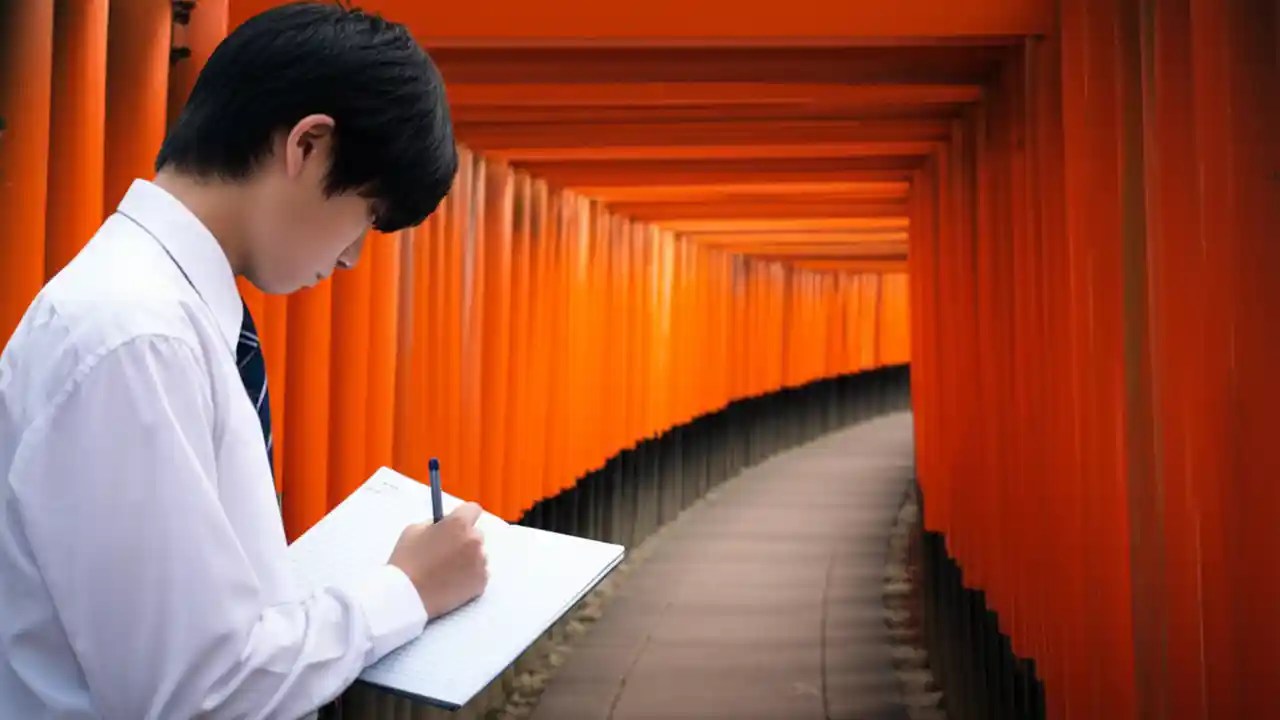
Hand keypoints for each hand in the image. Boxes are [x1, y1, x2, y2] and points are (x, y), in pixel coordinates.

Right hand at [388, 502, 488, 617]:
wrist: (407, 595)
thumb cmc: (407, 561)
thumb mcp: (414, 530)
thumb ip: (434, 523)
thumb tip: (443, 524)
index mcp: (458, 523)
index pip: (473, 509)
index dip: (464, 516)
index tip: (458, 523)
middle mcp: (474, 540)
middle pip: (476, 535)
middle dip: (464, 540)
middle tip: (447, 552)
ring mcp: (480, 562)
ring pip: (478, 556)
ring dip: (468, 559)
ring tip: (446, 571)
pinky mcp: (481, 582)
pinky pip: (479, 574)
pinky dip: (469, 577)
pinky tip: (452, 582)